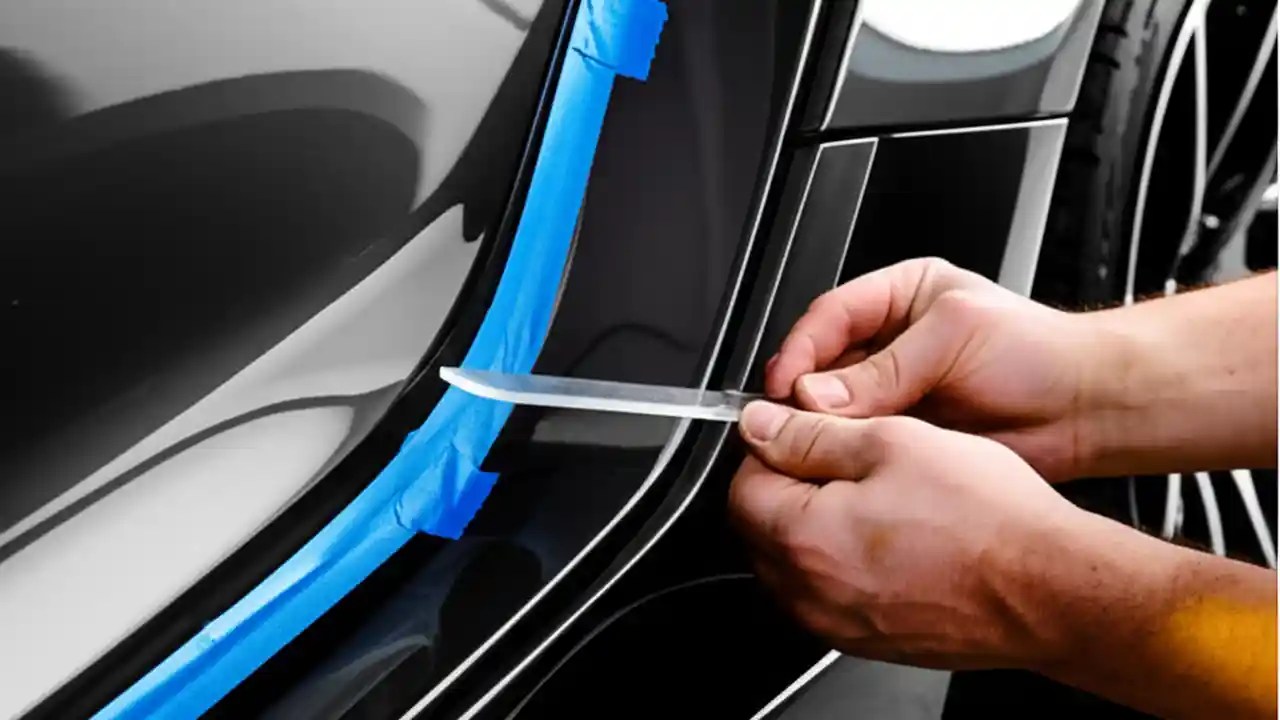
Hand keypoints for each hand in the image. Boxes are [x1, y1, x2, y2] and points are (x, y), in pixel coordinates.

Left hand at [729, 401, 1087, 668]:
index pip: (743, 483)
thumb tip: (761, 426)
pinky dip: (847, 562)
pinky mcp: (868, 639)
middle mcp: (808, 592)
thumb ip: (810, 435)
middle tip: (849, 459)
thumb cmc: (985, 518)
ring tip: (882, 496)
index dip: (772, 446)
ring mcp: (837, 623)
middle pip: (763, 526)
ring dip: (819, 524)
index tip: (805, 431)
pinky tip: (897, 537)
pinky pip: (832, 592)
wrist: (1047, 589)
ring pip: (797, 561)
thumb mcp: (890, 441)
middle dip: (791, 486)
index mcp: (800, 537)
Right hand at [766, 257, 1097, 479]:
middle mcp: (891, 341)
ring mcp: (898, 389)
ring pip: (837, 405)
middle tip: (793, 416)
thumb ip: (884, 369)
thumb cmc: (1040, 354)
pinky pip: (862, 439)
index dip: (802, 348)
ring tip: (817, 437)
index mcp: (900, 296)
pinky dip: (848, 448)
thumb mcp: (954, 339)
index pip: (831, 316)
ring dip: (824, 423)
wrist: (1086, 409)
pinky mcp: (906, 432)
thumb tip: (820, 393)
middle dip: (807, 390)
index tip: (787, 380)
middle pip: (824, 362)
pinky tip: (846, 454)